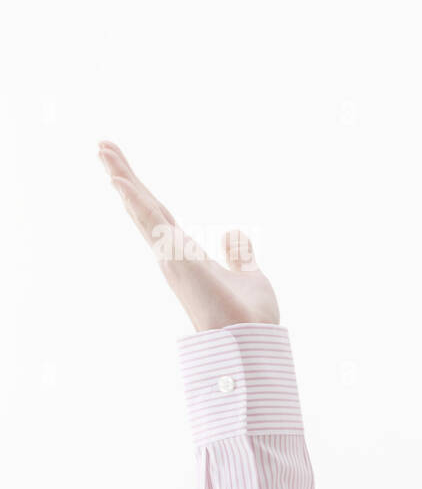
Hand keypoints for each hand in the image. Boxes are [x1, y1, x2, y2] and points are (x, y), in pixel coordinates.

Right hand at [98, 140, 279, 331]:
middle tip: (104, 147)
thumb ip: (238, 255)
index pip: (161, 217)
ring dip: (123, 179)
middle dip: (124, 177)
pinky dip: (136, 202)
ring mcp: (171, 256)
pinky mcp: (176, 258)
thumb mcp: (249, 276)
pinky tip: (121, 181)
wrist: (250, 342)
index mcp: (187, 256)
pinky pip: (153, 224)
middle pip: (144, 208)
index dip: (143, 195)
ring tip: (104, 149)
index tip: (125, 173)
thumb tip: (232, 233)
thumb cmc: (250, 319)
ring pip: (142, 210)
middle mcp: (173, 255)